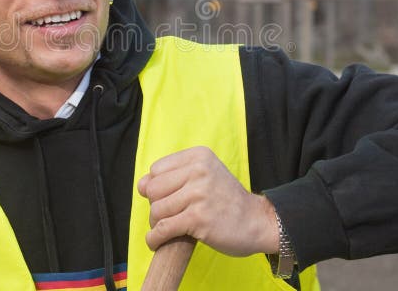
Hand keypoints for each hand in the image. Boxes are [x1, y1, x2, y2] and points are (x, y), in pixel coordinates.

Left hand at [136, 146, 278, 256]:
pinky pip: (163, 229)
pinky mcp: (198, 218)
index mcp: (199, 156)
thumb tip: (140, 185)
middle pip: (153, 189)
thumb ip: (175, 176)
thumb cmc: (227, 200)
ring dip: (156, 224)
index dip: (156, 186)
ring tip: (167, 228)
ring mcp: (198, 194)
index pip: (156, 170)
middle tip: (169, 215)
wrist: (258, 221)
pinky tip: (156, 242)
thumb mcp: (206, 175)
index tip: (168, 198)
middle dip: (155, 206)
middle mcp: (198, 170)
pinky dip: (154, 239)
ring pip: (156, 210)